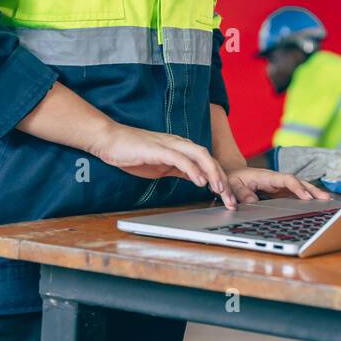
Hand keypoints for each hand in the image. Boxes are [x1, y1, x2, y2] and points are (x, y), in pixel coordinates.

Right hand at [93, 124, 237, 208]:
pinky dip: (193, 169)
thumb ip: (180, 169)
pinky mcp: (158, 149)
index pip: (208, 163)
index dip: (221, 179)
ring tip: (221, 190)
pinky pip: (180, 158)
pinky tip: (200, 181)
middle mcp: (180, 144)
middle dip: (223, 179)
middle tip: (231, 200)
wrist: (110, 140)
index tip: (228, 198)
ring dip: (213, 173)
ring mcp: (170, 145)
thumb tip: (198, 179)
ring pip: (200, 156)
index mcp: (181, 149)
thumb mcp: (162, 165)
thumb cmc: (133, 153)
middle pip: (209, 159)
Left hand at [225, 167, 333, 203]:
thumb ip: (242, 193)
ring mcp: (279, 185)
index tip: (306, 197)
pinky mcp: (279, 191)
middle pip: (298, 182)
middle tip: (325, 199)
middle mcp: (276, 179)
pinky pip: (295, 192)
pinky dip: (306, 196)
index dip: (297, 188)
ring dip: (312, 192)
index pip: (286, 180)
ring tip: (326, 200)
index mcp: (267, 176)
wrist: (233, 174)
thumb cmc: (234, 179)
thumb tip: (253, 201)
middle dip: (312, 190)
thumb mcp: (233, 185)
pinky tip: (314, 202)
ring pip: (299, 187)